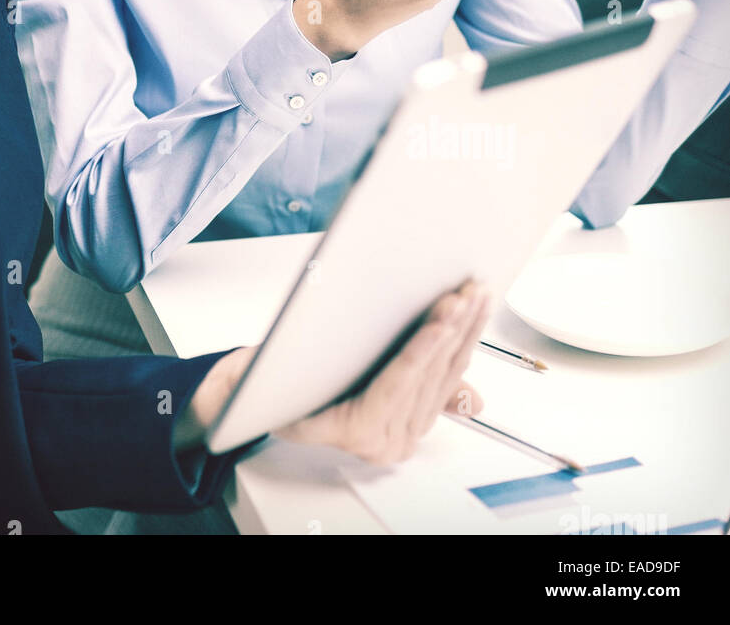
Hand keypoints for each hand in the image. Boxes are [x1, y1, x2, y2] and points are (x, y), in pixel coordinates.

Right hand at [176, 282, 489, 464]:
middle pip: (429, 376)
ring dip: (464, 332)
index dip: (423, 348)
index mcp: (356, 432)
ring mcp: (404, 433)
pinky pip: (447, 382)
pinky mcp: (414, 420)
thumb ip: (331, 370)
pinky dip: (461, 347)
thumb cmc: (271, 387)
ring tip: (475, 295)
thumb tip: (379, 355)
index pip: (398, 383)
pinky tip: (473, 321)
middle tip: (466, 291)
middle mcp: (386, 440)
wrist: (258, 402)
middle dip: (452, 329)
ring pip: (444, 376)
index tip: (442, 317)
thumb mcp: (287, 382)